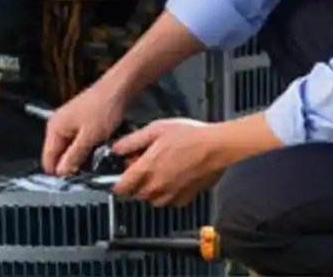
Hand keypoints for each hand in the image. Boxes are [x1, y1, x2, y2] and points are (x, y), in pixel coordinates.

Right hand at [41, 83, 126, 175]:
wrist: (118, 89)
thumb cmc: (103, 109)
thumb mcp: (89, 137)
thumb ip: (73, 156)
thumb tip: (61, 174)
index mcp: (54, 128)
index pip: (48, 160)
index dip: (59, 173)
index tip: (75, 183)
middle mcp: (57, 126)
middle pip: (59, 156)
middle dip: (72, 166)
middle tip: (89, 173)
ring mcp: (68, 125)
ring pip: (70, 151)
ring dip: (81, 158)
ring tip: (96, 162)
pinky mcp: (80, 124)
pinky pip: (78, 144)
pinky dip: (87, 150)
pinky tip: (98, 151)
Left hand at [110, 118, 225, 207]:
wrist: (216, 146)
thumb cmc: (188, 135)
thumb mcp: (156, 129)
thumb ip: (132, 141)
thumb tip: (116, 149)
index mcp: (146, 169)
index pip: (121, 187)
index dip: (118, 182)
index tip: (120, 176)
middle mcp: (157, 186)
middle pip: (136, 194)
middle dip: (135, 184)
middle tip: (143, 166)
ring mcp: (172, 194)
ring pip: (152, 200)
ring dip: (150, 191)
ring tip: (158, 173)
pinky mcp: (186, 198)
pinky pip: (170, 202)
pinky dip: (167, 194)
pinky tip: (172, 179)